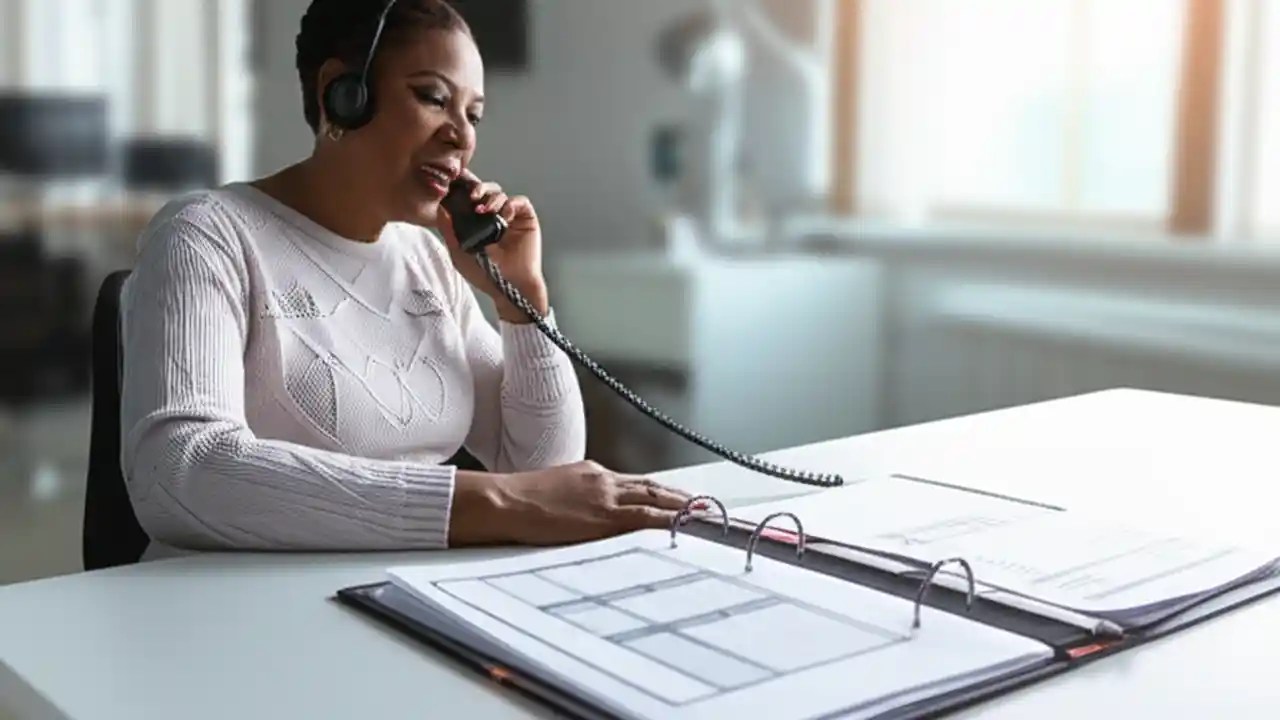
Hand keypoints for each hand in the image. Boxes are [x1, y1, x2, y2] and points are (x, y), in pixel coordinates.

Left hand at [436, 169, 547, 322]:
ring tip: (485, 210)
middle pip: (486, 190)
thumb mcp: (458, 251)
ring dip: (492, 198)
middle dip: (478, 188)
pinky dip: (511, 204)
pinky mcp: (526, 220)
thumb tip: (440, 208)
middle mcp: (492, 217)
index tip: (456, 188)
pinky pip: (520, 201)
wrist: (508, 287)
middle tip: (472, 196)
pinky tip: (504, 216)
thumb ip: (448, 229)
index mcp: (476, 222)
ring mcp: (510, 218)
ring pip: (501, 193)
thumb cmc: (485, 274)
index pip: (470, 198)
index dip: (464, 190)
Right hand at [449, 461, 695, 546]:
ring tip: (705, 516)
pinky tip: (685, 527)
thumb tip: (580, 516)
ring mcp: (607, 497)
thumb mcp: (552, 493)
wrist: (504, 501)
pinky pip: (647, 518)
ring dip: (684, 508)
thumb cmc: (518, 502)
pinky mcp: (605, 516)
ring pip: (656, 499)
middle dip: (680, 497)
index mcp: (591, 474)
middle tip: (704, 506)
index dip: (659, 491)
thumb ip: (574, 501)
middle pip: (652, 488)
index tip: (677, 498)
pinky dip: (670, 521)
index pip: (635, 483)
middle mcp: (604, 480)